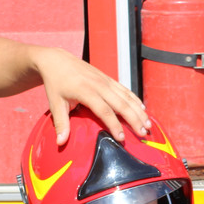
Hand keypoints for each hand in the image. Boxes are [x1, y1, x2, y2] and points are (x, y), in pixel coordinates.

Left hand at [35, 48, 149, 144]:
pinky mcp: (108, 78)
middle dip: (134, 119)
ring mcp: (105, 80)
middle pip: (121, 104)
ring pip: (126, 97)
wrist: (57, 61)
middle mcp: (99, 85)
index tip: (121, 138)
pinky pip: (124, 89)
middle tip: (143, 134)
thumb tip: (60, 142)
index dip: (114, 125)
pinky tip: (142, 108)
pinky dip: (135, 99)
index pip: (104, 111)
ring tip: (148, 124)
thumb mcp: (55, 103)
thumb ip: (60, 123)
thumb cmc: (55, 84)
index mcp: (86, 91)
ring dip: (138, 111)